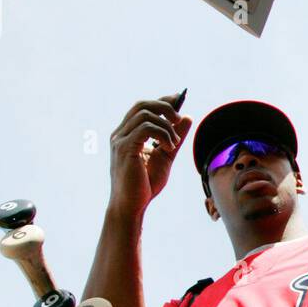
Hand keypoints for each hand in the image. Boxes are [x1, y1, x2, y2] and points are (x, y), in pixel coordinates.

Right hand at [108, 96, 191, 219]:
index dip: (161, 101)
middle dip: (164, 107)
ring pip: (145, 115)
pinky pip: (146, 128)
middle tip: (179, 119)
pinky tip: (169, 147)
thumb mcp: (166, 156)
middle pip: (142, 105)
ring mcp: (120, 140)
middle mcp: (120, 134)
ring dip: (166, 126)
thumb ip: (175, 137)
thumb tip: (187, 117)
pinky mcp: (124, 148)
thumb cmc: (145, 184)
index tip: (178, 99)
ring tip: (174, 143)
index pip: (143, 107)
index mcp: (127, 134)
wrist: (132, 206)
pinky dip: (162, 134)